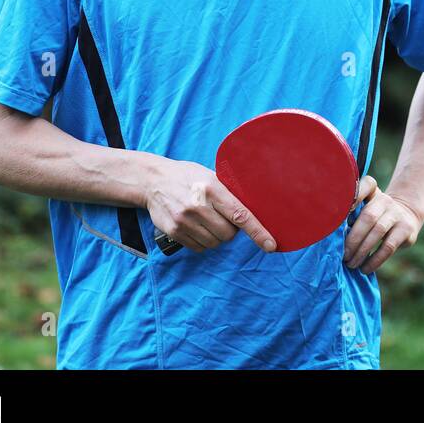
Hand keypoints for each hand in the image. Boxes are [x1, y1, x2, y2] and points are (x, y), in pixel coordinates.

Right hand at [145, 157, 274, 252]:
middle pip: (229, 234)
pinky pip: (199, 248)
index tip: (271, 245)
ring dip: (216, 236)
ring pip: (215, 243)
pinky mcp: (174, 231)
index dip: (258, 232)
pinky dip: (203, 241)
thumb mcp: (210, 175)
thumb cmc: (187, 176)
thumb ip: (228, 192)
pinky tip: (196, 227)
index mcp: (212, 188)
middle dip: (230, 230)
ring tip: (206, 219)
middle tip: (221, 216)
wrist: (152, 180)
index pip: (240, 214)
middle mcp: (198, 205)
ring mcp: (185, 220)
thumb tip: (254, 209)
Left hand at [343, 176, 423, 273]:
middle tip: (343, 255)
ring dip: (362, 251)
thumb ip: (352, 215)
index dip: (355, 194)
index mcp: (373, 193)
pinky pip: (388, 246)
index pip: (367, 185)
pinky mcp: (407, 230)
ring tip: (351, 264)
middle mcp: (386, 201)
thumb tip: (331, 238)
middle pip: (368, 216)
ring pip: (378, 232)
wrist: (407, 216)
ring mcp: (397, 214)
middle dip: (353, 238)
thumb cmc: (376, 215)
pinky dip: (375, 260)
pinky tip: (365, 268)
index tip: (344, 210)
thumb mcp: (367, 208)